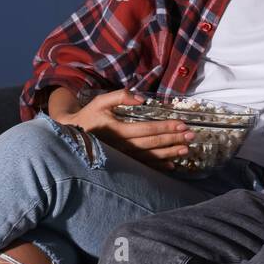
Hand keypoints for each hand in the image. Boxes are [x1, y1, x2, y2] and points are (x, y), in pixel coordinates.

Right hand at [63, 88, 196, 171]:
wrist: (71, 135)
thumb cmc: (89, 116)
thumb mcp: (101, 101)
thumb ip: (120, 96)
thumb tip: (141, 98)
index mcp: (118, 130)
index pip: (147, 129)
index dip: (166, 126)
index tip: (182, 124)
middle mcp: (122, 146)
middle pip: (153, 143)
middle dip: (173, 139)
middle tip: (191, 136)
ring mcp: (123, 157)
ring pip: (151, 157)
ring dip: (170, 153)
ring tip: (186, 149)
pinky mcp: (123, 163)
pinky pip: (143, 166)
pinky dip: (158, 166)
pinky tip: (172, 165)